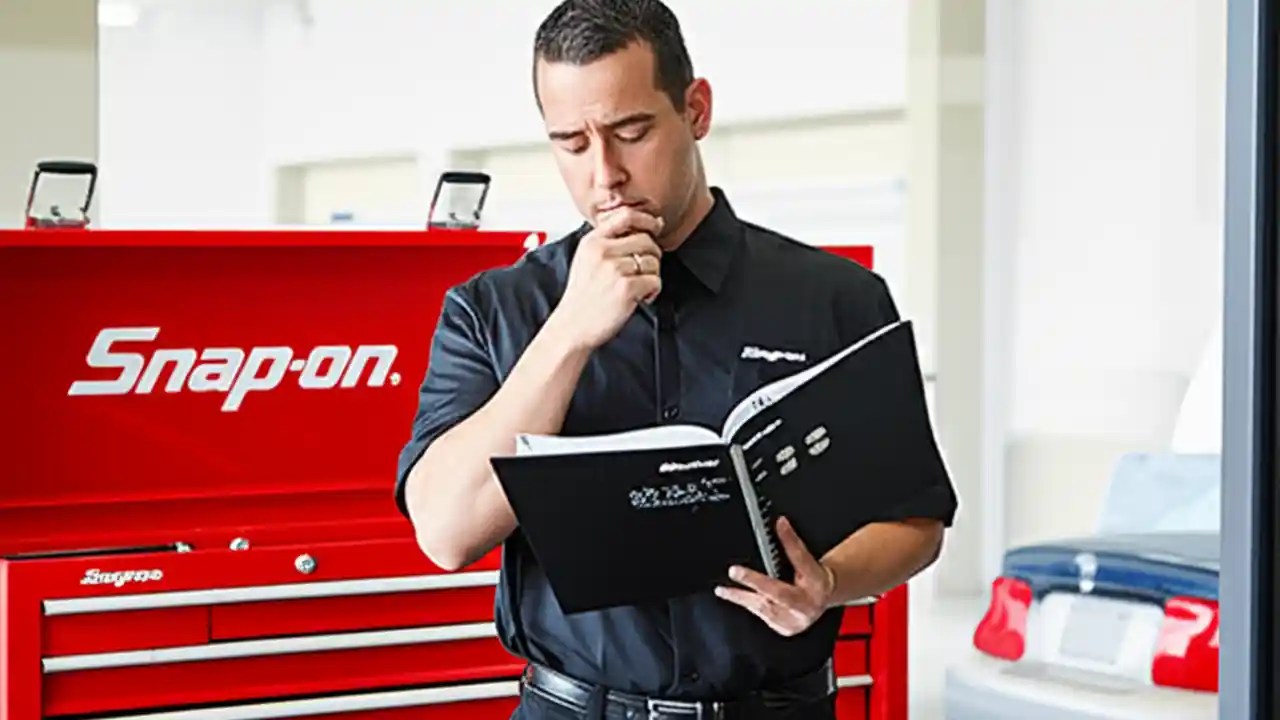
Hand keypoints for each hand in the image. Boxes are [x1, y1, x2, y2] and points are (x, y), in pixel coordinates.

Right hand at [548, 207, 663, 350]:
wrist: (572, 327)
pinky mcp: (626, 288)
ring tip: (637, 287)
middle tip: (643, 271)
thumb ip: (608, 240)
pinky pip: (655, 281)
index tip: (656, 225)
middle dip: (652, 255)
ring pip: (653, 261)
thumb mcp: (586, 259)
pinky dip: (652, 291)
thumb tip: (646, 226)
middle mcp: (603, 251)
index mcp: (592, 241)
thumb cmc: (582, 297)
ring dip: (651, 276)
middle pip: (646, 239)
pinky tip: (639, 297)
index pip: (626, 216)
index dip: (646, 219)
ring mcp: (614, 269)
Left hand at [714, 517, 836, 636]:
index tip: (779, 526)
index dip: (790, 543)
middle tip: (734, 571)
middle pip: (779, 592)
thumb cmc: (813, 579)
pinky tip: (736, 597)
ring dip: (741, 597)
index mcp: (816, 582)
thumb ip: (794, 544)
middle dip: (755, 582)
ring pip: (764, 608)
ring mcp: (795, 620)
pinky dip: (748, 605)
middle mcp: (807, 604)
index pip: (801, 559)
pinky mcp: (784, 629)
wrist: (822, 601)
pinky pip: (762, 616)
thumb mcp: (807, 560)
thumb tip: (780, 523)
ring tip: (723, 590)